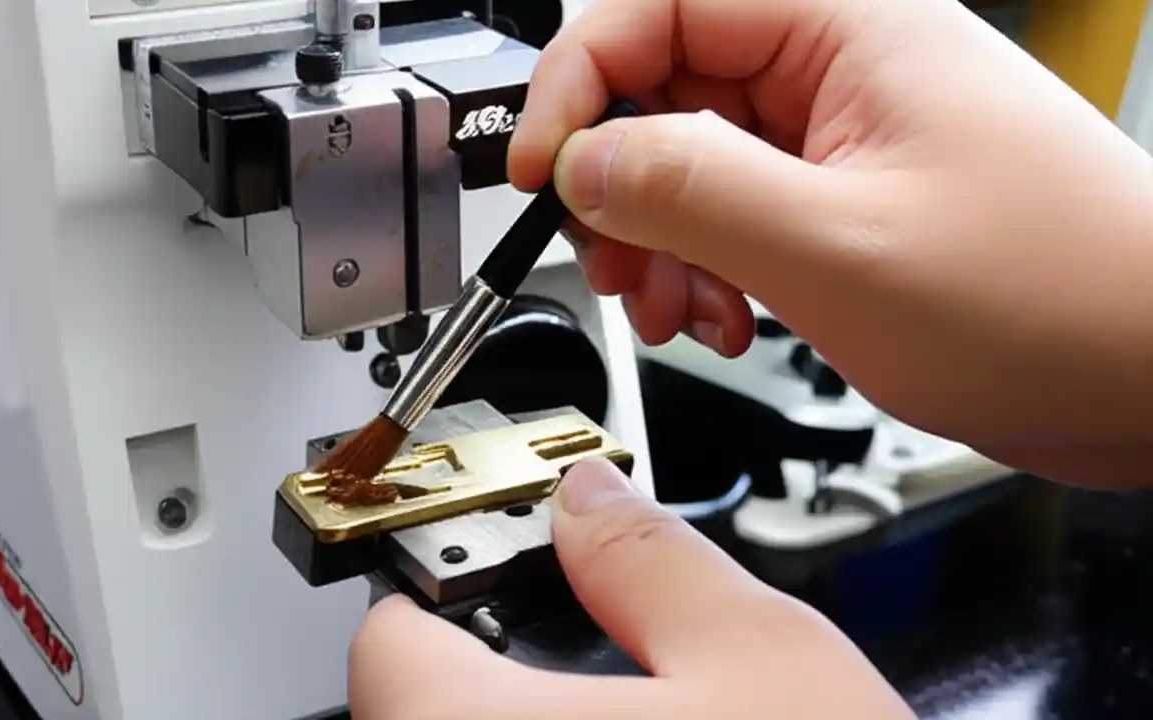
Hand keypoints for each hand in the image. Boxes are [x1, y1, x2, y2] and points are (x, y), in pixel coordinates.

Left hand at [348, 459, 913, 718]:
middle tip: (574, 640)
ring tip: (620, 697)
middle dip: (484, 656)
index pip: (384, 640)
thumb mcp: (762, 655)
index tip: (489, 568)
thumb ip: (655, 557)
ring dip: (511, 707)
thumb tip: (593, 497)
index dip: (444, 584)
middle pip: (411, 703)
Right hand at [509, 0, 1152, 483]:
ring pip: (689, 161)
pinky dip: (707, 270)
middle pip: (663, 87)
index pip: (655, 5)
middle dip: (621, 185)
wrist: (1151, 377)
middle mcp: (839, 64)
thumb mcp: (834, 246)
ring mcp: (840, 136)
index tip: (543, 169)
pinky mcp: (843, 200)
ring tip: (679, 311)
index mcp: (845, 23)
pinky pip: (734, 214)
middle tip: (616, 262)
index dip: (577, 82)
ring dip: (659, 243)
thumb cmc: (1053, 299)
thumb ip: (687, 188)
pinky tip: (726, 322)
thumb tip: (585, 163)